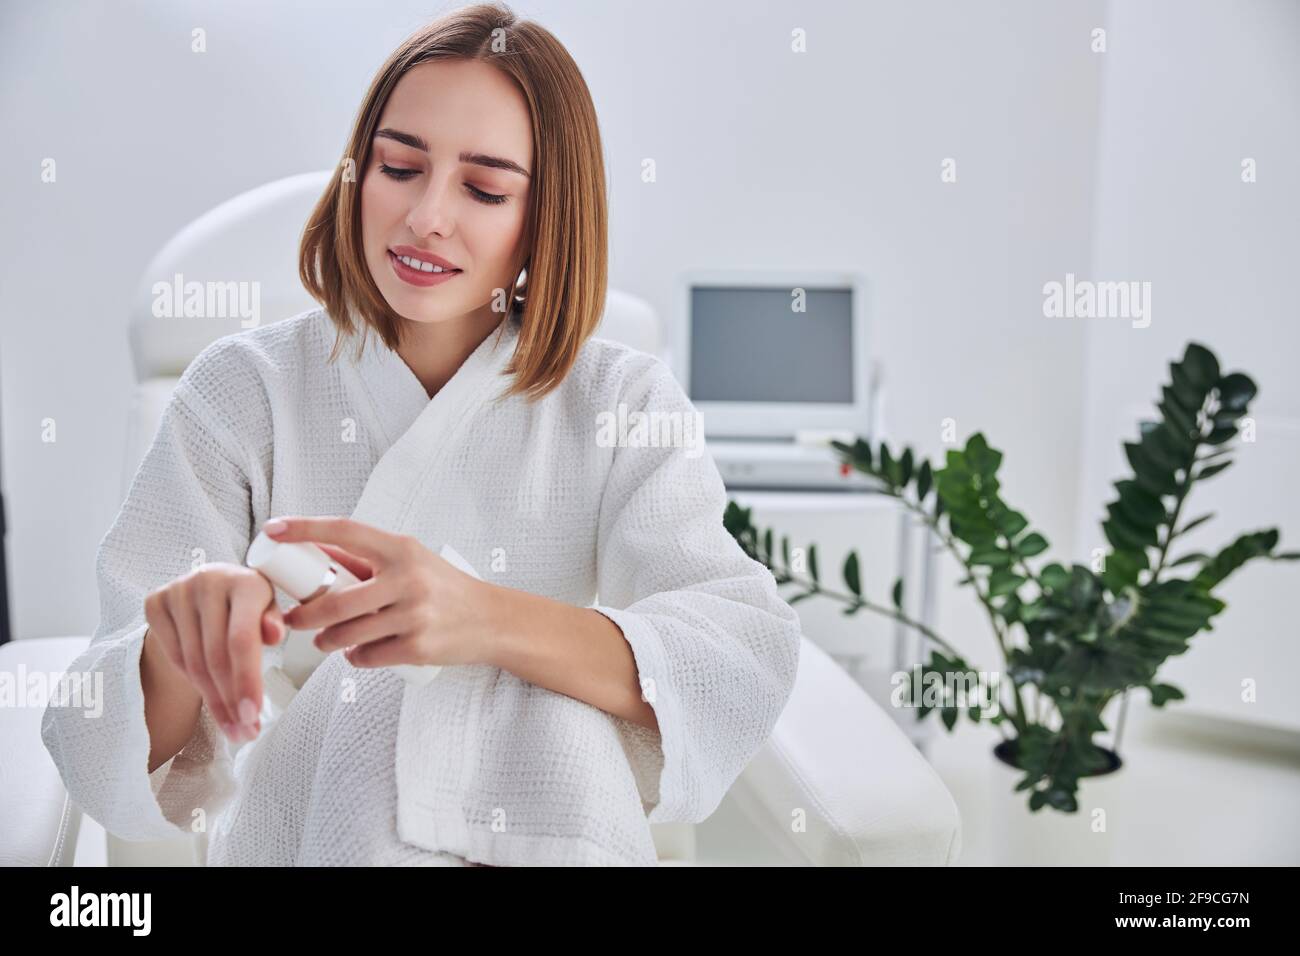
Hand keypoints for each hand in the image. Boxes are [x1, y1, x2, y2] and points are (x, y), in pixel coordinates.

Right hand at [144, 563, 285, 742]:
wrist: (210, 591)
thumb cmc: (248, 606)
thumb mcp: (269, 612)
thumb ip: (273, 623)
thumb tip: (274, 634)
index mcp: (245, 581)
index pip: (241, 640)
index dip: (246, 681)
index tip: (252, 715)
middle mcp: (209, 580)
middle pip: (216, 657)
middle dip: (230, 701)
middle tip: (244, 732)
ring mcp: (178, 590)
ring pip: (194, 662)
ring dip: (213, 702)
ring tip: (232, 727)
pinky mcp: (155, 601)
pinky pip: (174, 656)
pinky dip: (192, 682)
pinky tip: (210, 697)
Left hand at [262, 517, 500, 670]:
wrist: (490, 620)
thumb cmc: (444, 588)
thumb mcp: (412, 561)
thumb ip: (367, 560)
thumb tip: (318, 552)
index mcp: (402, 549)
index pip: (346, 531)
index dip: (306, 529)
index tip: (275, 528)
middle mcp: (408, 579)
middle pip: (335, 601)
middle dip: (304, 615)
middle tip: (292, 619)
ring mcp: (413, 615)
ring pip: (346, 634)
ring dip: (327, 641)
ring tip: (326, 640)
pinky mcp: (418, 648)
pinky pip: (366, 657)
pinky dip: (355, 658)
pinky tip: (359, 652)